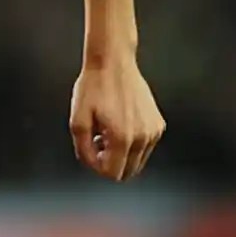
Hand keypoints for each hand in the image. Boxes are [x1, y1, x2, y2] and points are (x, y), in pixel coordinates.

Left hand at [69, 55, 165, 181]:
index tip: (90, 150)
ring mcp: (154, 131)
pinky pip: (144, 146)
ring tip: (106, 130)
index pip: (112, 173)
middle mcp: (143, 137)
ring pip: (137, 160)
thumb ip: (83, 149)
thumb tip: (93, 165)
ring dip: (120, 152)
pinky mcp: (159, 124)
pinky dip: (131, 142)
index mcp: (123, 138)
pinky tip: (119, 123)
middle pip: (128, 171)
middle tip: (97, 140)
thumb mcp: (77, 119)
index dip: (97, 166)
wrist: (113, 63)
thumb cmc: (94, 88)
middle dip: (110, 162)